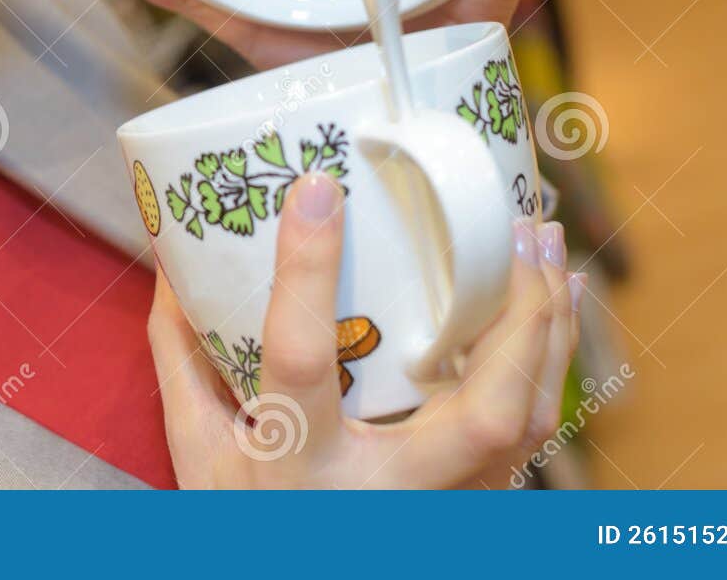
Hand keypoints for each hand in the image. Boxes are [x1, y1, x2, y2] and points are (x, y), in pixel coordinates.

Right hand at [148, 172, 581, 488]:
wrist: (298, 578)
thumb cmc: (242, 524)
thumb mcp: (195, 450)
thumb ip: (182, 357)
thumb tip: (173, 262)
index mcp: (296, 464)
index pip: (301, 356)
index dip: (308, 269)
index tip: (318, 186)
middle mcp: (384, 492)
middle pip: (482, 413)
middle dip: (514, 318)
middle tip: (519, 230)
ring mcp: (442, 505)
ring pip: (526, 422)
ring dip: (548, 328)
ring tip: (547, 241)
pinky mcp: (473, 504)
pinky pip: (530, 430)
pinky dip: (548, 360)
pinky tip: (552, 302)